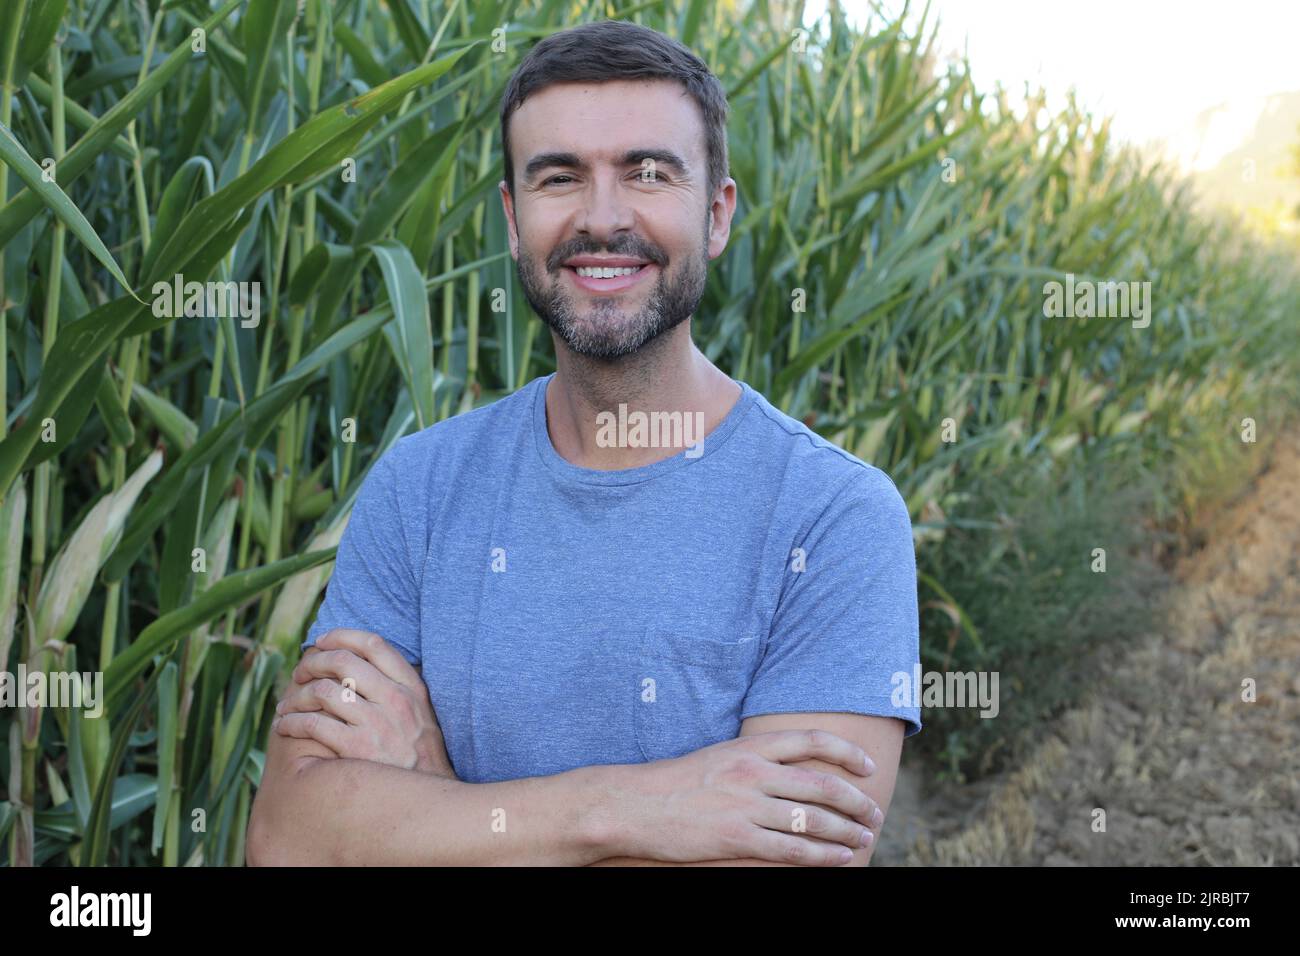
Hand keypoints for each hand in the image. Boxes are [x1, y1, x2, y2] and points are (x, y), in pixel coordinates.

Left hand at [271, 628, 454, 777]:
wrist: (426, 801)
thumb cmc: (418, 756)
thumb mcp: (421, 714)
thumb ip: (398, 687)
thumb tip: (361, 662)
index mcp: (412, 687)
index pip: (374, 644)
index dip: (341, 636)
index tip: (321, 641)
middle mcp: (396, 700)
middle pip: (343, 661)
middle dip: (312, 663)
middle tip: (298, 674)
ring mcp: (378, 724)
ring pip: (324, 691)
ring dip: (296, 696)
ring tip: (286, 706)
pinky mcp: (358, 749)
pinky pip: (314, 725)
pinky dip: (293, 722)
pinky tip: (286, 727)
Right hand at [608, 730, 881, 865]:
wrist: (636, 804)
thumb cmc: (677, 782)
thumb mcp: (721, 756)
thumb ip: (757, 761)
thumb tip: (795, 773)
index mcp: (750, 746)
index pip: (812, 741)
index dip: (847, 753)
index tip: (867, 768)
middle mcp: (754, 772)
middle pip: (823, 784)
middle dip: (858, 801)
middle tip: (874, 813)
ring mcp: (747, 806)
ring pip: (814, 819)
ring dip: (847, 831)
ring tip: (864, 838)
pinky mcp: (738, 838)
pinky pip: (793, 849)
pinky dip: (823, 855)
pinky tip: (840, 858)